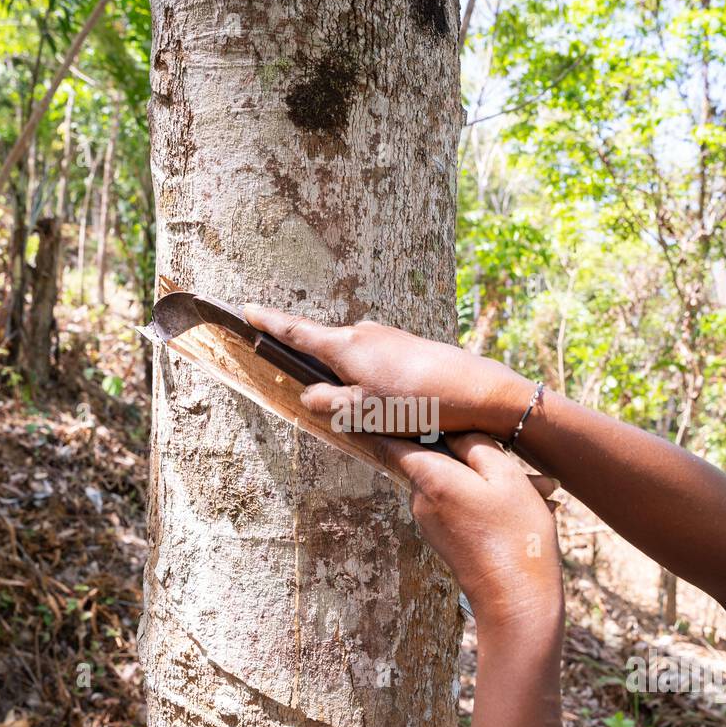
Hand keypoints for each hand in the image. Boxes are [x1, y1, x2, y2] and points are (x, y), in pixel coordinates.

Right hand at [243, 304, 535, 438]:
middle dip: (318, 370)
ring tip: (373, 416)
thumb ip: (330, 402)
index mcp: (346, 346)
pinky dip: (373, 383)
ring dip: (352, 383)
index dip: (269, 323)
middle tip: (322, 400)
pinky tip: (394, 407)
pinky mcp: (408, 346)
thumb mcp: (366, 412)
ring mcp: (387, 337)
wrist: (478, 392)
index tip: (247, 310)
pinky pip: (376, 364)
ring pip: (353, 361)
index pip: (296, 332)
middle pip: (325, 349)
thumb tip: (306, 394)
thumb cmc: (419, 403)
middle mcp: (364, 333)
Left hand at [371, 431, 562, 628]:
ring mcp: (429, 522)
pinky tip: (521, 512)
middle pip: (434, 460)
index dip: (374, 421)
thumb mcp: (505, 476)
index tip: (351, 405)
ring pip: (453, 485)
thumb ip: (475, 445)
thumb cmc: (514, 533)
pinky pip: (460, 507)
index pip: (388, 441)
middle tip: (511, 458)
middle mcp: (420, 499)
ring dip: (486, 482)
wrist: (515, 597)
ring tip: (535, 492)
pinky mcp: (443, 539)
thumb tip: (455, 431)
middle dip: (468, 455)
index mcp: (430, 477)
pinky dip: (485, 502)